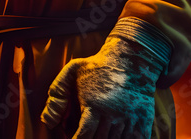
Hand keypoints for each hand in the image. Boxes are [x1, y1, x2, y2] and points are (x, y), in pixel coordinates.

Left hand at [41, 36, 161, 138]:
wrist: (132, 58)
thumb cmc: (99, 66)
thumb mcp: (73, 70)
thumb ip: (57, 92)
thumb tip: (47, 121)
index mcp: (94, 104)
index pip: (84, 135)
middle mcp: (112, 113)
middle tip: (87, 136)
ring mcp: (129, 118)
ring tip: (101, 134)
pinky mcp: (143, 119)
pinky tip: (117, 136)